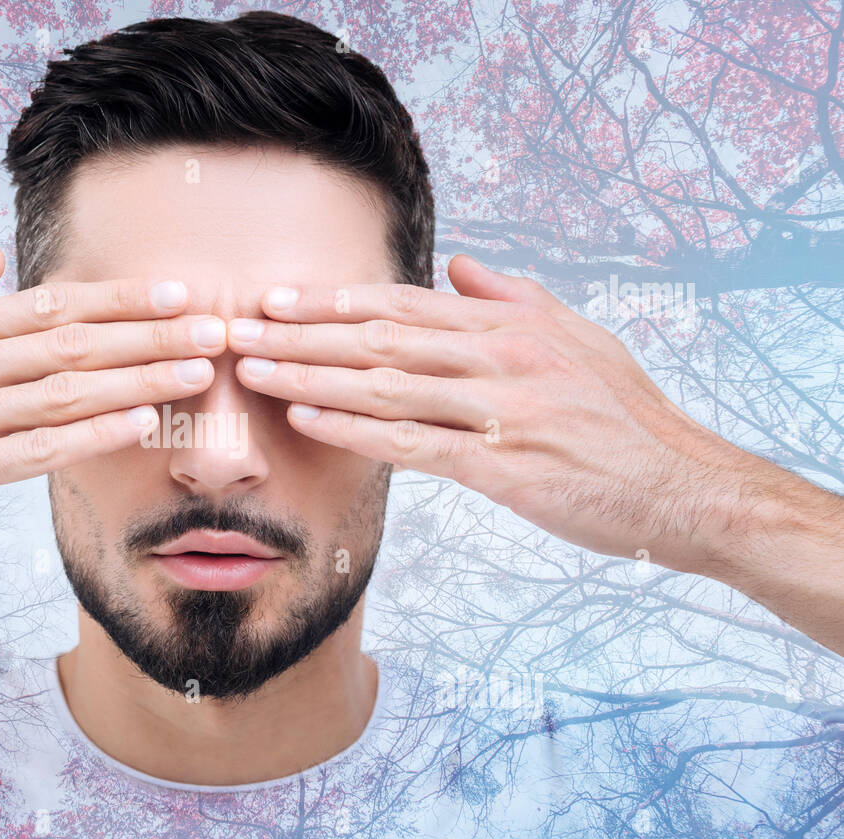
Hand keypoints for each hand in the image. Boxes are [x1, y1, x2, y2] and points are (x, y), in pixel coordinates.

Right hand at [0, 249, 223, 558]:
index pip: (46, 306)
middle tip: (216, 328)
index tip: (174, 293)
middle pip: (71, 344)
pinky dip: (90, 435)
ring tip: (199, 373)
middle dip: (151, 335)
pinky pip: (33, 451)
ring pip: (64, 394)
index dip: (117, 300)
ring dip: (140, 381)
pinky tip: (138, 424)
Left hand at [228, 254, 764, 572]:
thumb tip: (462, 266)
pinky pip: (410, 442)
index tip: (279, 300)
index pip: (404, 304)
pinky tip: (307, 420)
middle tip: (241, 328)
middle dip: (304, 333)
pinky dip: (352, 430)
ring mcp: (499, 410)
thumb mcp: (580, 337)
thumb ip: (515, 298)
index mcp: (512, 324)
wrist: (684, 486)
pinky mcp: (500, 465)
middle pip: (380, 338)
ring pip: (385, 386)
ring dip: (311, 377)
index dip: (335, 301)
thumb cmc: (627, 416)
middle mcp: (500, 356)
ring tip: (256, 371)